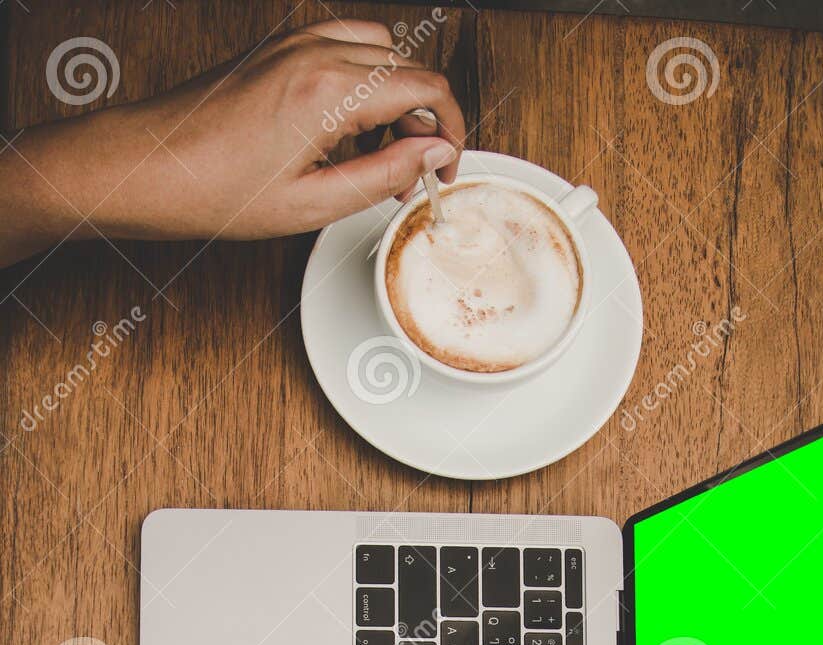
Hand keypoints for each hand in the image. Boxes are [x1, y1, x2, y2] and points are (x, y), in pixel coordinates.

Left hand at [1, 20, 464, 263]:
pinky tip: (344, 131)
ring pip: (379, 49)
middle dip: (422, 118)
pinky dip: (360, 81)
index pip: (426, 88)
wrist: (149, 165)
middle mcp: (314, 51)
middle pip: (407, 65)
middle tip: (410, 174)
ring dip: (392, 98)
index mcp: (328, 90)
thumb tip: (432, 155)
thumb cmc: (215, 189)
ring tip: (375, 156)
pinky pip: (342, 46)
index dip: (452, 131)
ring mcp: (293, 41)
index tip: (446, 167)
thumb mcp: (313, 204)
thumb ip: (385, 176)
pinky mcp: (276, 45)